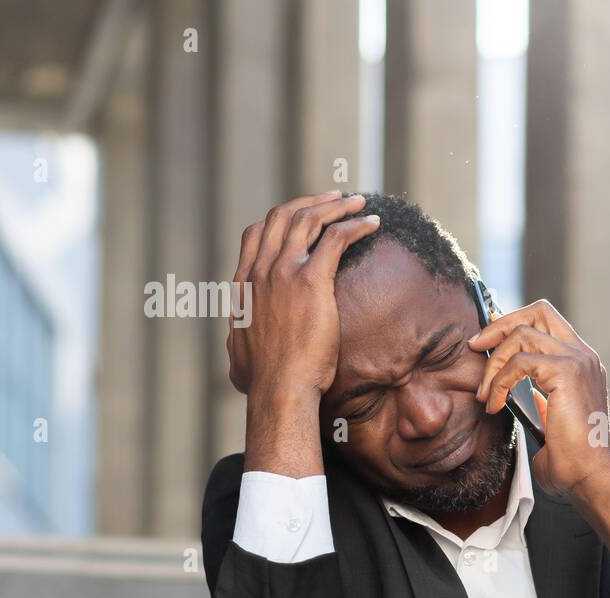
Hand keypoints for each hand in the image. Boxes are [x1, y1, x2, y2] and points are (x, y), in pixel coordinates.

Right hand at [227, 192, 379, 399]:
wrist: (278, 389)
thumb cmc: (262, 383)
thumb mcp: (238, 358)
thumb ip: (238, 345)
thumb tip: (237, 355)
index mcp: (243, 284)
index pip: (256, 233)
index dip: (281, 218)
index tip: (302, 215)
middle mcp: (260, 271)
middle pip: (283, 216)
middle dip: (311, 201)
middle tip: (334, 197)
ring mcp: (283, 273)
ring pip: (308, 219)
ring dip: (335, 205)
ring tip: (357, 201)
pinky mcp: (311, 281)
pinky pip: (336, 238)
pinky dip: (355, 224)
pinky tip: (372, 223)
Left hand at [469, 299, 609, 498]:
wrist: (591, 478)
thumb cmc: (573, 460)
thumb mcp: (551, 419)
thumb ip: (539, 397)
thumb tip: (512, 387)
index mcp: (583, 363)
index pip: (547, 321)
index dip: (513, 323)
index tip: (487, 342)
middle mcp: (583, 356)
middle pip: (537, 312)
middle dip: (500, 325)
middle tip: (476, 346)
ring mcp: (578, 361)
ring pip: (522, 334)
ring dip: (494, 363)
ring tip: (486, 393)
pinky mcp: (567, 372)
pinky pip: (519, 361)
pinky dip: (499, 381)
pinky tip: (496, 404)